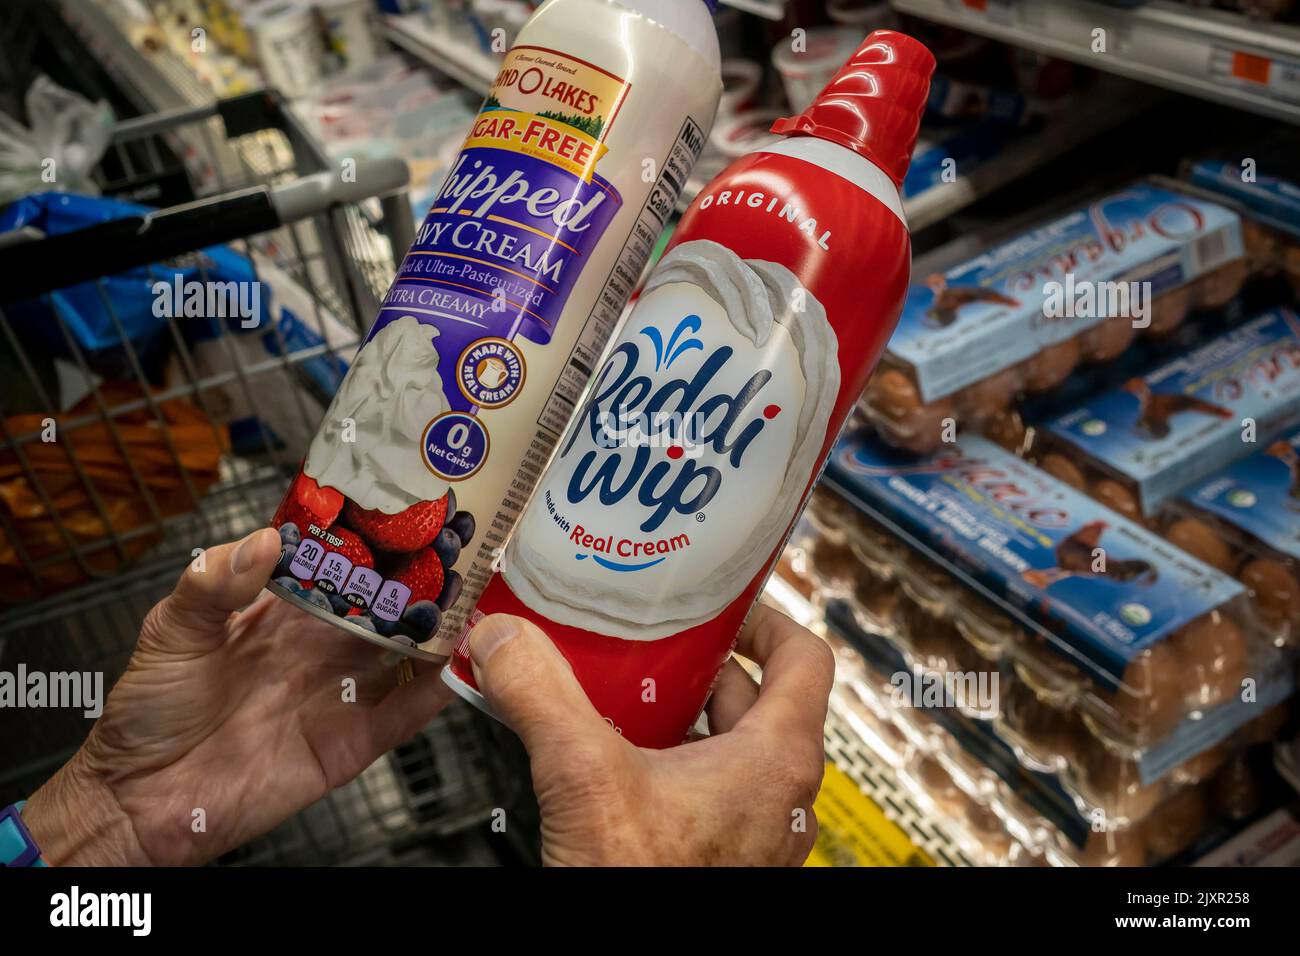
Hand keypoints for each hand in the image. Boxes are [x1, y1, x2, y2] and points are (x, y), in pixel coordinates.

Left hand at [23, 529, 451, 865]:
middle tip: (461, 545)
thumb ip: (213, 583)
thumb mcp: (171, 631)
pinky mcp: (353, 740)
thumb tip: (265, 539)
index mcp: (283, 613)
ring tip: (476, 596)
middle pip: (385, 606)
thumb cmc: (150, 712)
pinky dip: (440, 688)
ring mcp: (342, 693)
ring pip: (408, 653)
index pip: (338, 567)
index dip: (370, 540)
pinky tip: (463, 662)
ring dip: (442, 629)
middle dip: (422, 578)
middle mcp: (321, 647)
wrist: (142, 800)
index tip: (402, 507)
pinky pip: (407, 711)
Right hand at [466, 604, 834, 865]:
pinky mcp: (724, 864)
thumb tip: (506, 640)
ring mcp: (754, 836)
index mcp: (777, 761)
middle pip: (756, 702)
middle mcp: (778, 798)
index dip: (764, 620)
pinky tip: (613, 769)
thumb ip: (542, 696)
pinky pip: (708, 797)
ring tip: (622, 700)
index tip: (724, 606)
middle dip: (698, 669)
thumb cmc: (646, 889)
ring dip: (681, 720)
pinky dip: (671, 769)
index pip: (804, 659)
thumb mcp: (585, 779)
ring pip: (729, 753)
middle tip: (650, 646)